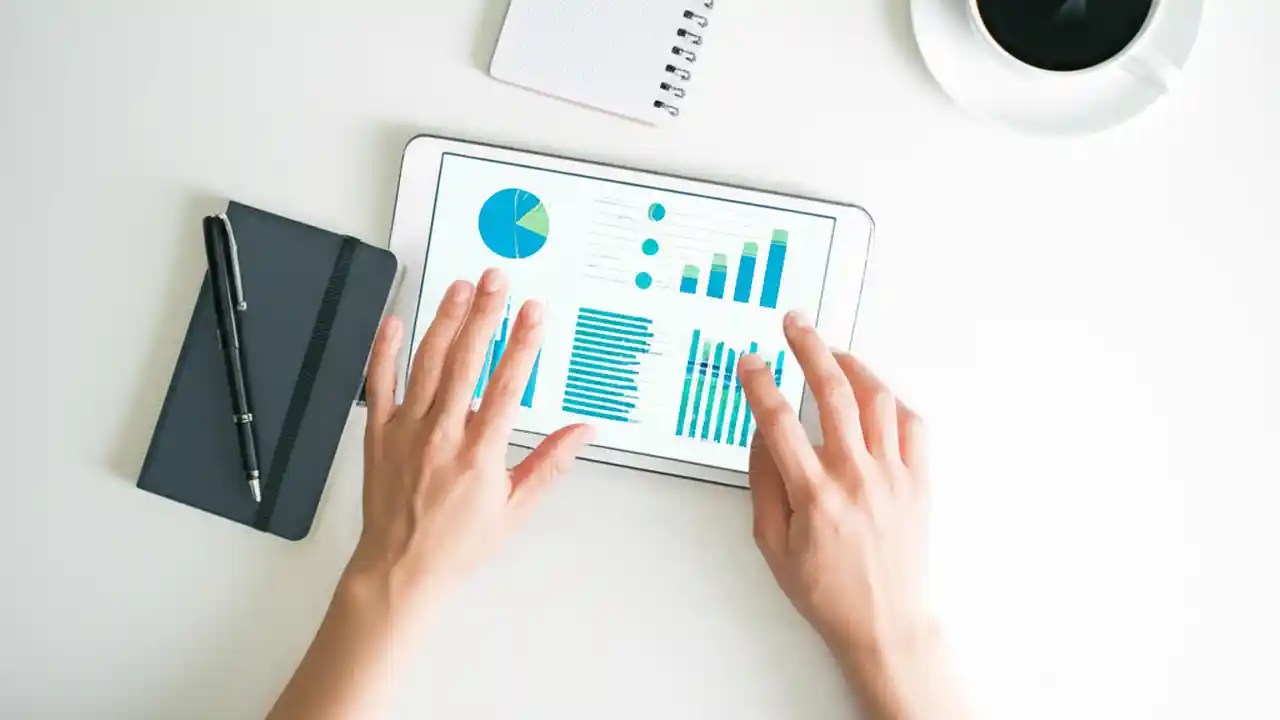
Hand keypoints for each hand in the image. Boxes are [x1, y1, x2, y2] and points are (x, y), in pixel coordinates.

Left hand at [350, 268, 593, 612]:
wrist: (400, 569)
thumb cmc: (456, 544)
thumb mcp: (515, 509)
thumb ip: (549, 464)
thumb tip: (582, 432)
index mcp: (479, 454)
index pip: (506, 386)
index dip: (523, 344)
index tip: (534, 312)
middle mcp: (441, 436)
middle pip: (466, 361)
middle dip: (484, 315)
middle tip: (496, 281)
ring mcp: (406, 431)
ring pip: (426, 363)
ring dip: (443, 320)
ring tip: (459, 288)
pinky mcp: (378, 434)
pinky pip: (379, 384)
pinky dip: (383, 350)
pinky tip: (393, 322)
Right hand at [739, 311, 947, 717]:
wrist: (885, 623)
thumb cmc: (824, 590)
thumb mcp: (772, 544)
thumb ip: (762, 484)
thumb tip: (762, 435)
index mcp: (813, 496)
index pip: (779, 421)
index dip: (760, 383)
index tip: (750, 361)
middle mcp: (855, 477)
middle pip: (833, 392)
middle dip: (808, 347)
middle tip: (793, 323)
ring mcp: (893, 476)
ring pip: (876, 398)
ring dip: (852, 365)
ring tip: (831, 352)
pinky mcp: (920, 481)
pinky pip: (911, 424)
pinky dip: (891, 401)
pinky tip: (873, 394)